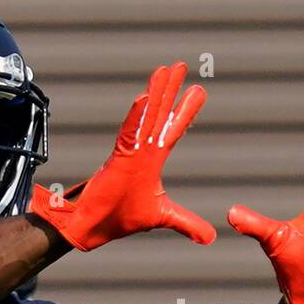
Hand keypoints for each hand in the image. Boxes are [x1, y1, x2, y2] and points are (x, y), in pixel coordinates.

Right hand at [30, 62, 213, 250]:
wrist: (93, 228)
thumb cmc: (120, 218)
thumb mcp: (163, 218)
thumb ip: (187, 223)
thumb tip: (210, 238)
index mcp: (152, 160)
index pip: (172, 130)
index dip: (185, 111)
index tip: (198, 90)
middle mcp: (142, 151)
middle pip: (160, 114)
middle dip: (171, 90)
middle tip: (182, 65)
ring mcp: (130, 153)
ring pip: (146, 117)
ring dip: (156, 93)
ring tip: (166, 69)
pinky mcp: (118, 160)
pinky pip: (129, 134)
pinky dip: (137, 117)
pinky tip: (145, 97)